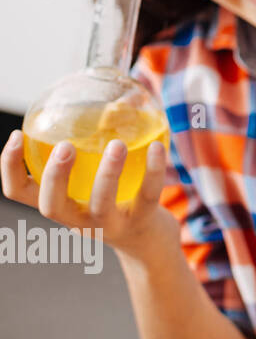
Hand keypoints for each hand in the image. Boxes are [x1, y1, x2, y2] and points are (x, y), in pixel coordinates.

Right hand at [1, 129, 177, 260]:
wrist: (148, 240)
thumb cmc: (116, 199)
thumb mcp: (94, 179)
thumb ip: (97, 146)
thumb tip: (120, 98)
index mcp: (59, 204)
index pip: (19, 192)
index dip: (9, 167)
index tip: (16, 135)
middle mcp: (77, 219)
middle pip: (51, 205)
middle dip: (54, 176)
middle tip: (65, 146)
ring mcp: (108, 225)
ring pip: (101, 203)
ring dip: (108, 172)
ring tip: (117, 144)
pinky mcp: (141, 222)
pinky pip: (147, 195)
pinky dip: (153, 170)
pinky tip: (157, 147)